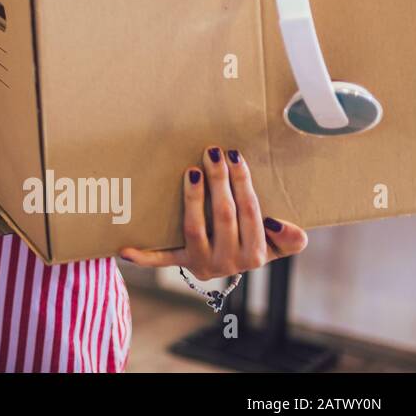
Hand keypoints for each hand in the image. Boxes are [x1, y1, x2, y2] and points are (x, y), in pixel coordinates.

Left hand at [119, 147, 307, 279]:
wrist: (235, 264)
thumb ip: (291, 239)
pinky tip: (124, 250)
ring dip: (193, 199)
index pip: (250, 212)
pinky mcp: (182, 262)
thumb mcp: (282, 244)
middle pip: (224, 216)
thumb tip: (276, 223)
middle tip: (213, 152)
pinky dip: (143, 257)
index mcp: (256, 254)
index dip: (243, 184)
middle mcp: (230, 262)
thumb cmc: (257, 240)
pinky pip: (162, 259)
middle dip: (220, 181)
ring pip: (195, 228)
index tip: (235, 157)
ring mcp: (202, 263)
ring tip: (192, 171)